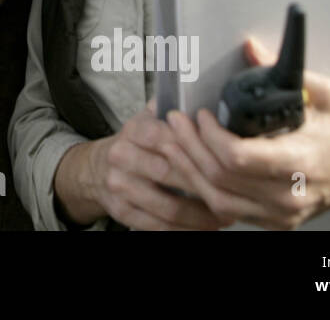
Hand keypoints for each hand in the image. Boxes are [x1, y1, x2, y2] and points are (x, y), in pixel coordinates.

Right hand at [59, 100, 233, 229]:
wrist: (97, 169)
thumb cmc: (136, 144)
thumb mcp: (149, 118)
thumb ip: (174, 109)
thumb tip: (206, 98)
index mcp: (134, 129)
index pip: (167, 137)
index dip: (197, 151)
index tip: (224, 162)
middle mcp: (122, 156)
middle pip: (170, 174)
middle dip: (205, 187)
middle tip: (233, 195)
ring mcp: (120, 186)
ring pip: (168, 207)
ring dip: (201, 216)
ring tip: (224, 216)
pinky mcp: (121, 211)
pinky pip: (159, 226)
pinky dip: (185, 230)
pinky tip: (203, 227)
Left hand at [161, 37, 329, 228]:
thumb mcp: (322, 92)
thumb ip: (283, 70)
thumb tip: (250, 46)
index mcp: (301, 161)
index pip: (239, 157)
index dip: (209, 136)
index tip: (199, 115)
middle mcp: (289, 194)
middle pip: (220, 178)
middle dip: (189, 147)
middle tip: (173, 122)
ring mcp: (282, 213)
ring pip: (218, 199)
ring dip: (188, 169)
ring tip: (172, 142)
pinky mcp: (274, 221)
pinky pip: (228, 210)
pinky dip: (203, 188)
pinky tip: (190, 165)